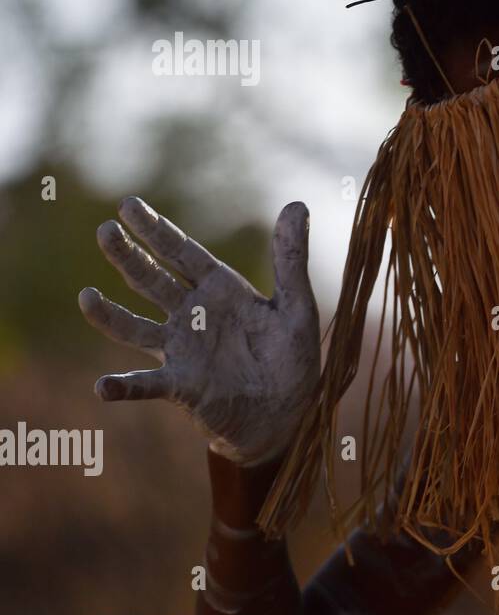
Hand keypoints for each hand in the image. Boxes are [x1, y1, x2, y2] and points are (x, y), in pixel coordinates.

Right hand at [78, 197, 320, 465]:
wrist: (287, 412)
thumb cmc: (291, 357)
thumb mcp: (296, 305)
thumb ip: (291, 259)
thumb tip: (296, 203)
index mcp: (218, 290)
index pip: (181, 253)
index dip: (156, 230)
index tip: (127, 204)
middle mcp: (191, 315)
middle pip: (151, 280)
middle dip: (128, 256)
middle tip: (104, 230)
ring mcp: (181, 350)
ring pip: (135, 328)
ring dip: (109, 315)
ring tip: (86, 297)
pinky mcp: (180, 386)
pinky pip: (146, 385)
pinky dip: (124, 387)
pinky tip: (104, 388)